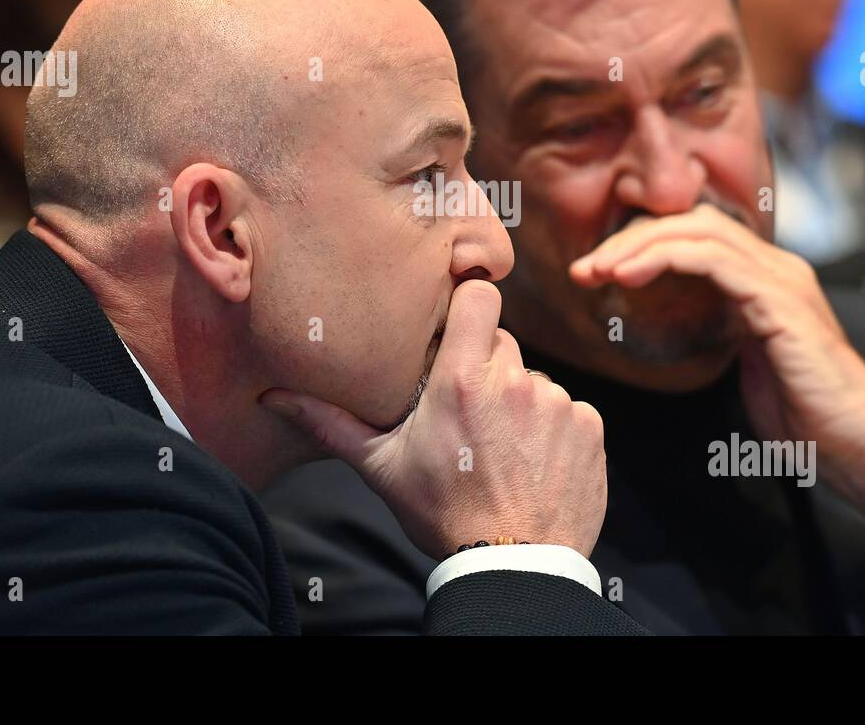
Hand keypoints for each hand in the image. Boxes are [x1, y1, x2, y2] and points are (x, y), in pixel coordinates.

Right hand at [260, 280, 607, 559]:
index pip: (480, 297)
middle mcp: (515, 381)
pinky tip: (534, 463)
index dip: (470, 306)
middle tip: (469, 412)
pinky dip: (555, 429)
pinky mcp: (590, 427)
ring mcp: (558, 403)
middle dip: (487, 368)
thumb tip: (274, 397)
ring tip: (502, 449)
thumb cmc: (442, 514)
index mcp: (462, 379)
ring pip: (535, 380)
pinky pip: (570, 409)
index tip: (458, 328)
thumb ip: (331, 423)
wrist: (513, 568)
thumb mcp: (382, 468)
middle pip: (503, 344)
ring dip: (521, 402)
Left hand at [570, 205, 864, 523]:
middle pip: (692, 223)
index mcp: (766, 279)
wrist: (858, 444)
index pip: (697, 237)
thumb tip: (680, 320)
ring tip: (598, 270)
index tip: (596, 273)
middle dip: (631, 240)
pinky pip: (715, 259)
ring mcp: (781, 279)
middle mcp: (776, 268)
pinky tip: (630, 277)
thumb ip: (721, 330)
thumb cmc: (806, 415)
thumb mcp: (747, 362)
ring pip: (699, 232)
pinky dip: (666, 258)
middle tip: (584, 268)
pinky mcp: (780, 300)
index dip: (643, 246)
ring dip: (638, 246)